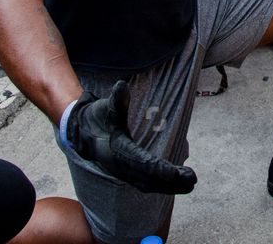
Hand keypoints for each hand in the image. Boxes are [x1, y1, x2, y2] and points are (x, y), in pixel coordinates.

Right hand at [64, 83, 196, 193]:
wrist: (81, 132)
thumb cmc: (97, 117)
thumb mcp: (105, 107)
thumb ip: (116, 100)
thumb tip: (121, 85)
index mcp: (118, 151)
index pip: (143, 163)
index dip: (161, 170)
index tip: (178, 173)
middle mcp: (120, 166)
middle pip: (148, 178)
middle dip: (170, 181)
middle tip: (192, 180)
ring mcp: (122, 172)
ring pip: (147, 184)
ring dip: (168, 186)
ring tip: (189, 184)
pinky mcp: (125, 174)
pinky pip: (144, 184)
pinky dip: (159, 186)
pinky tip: (175, 184)